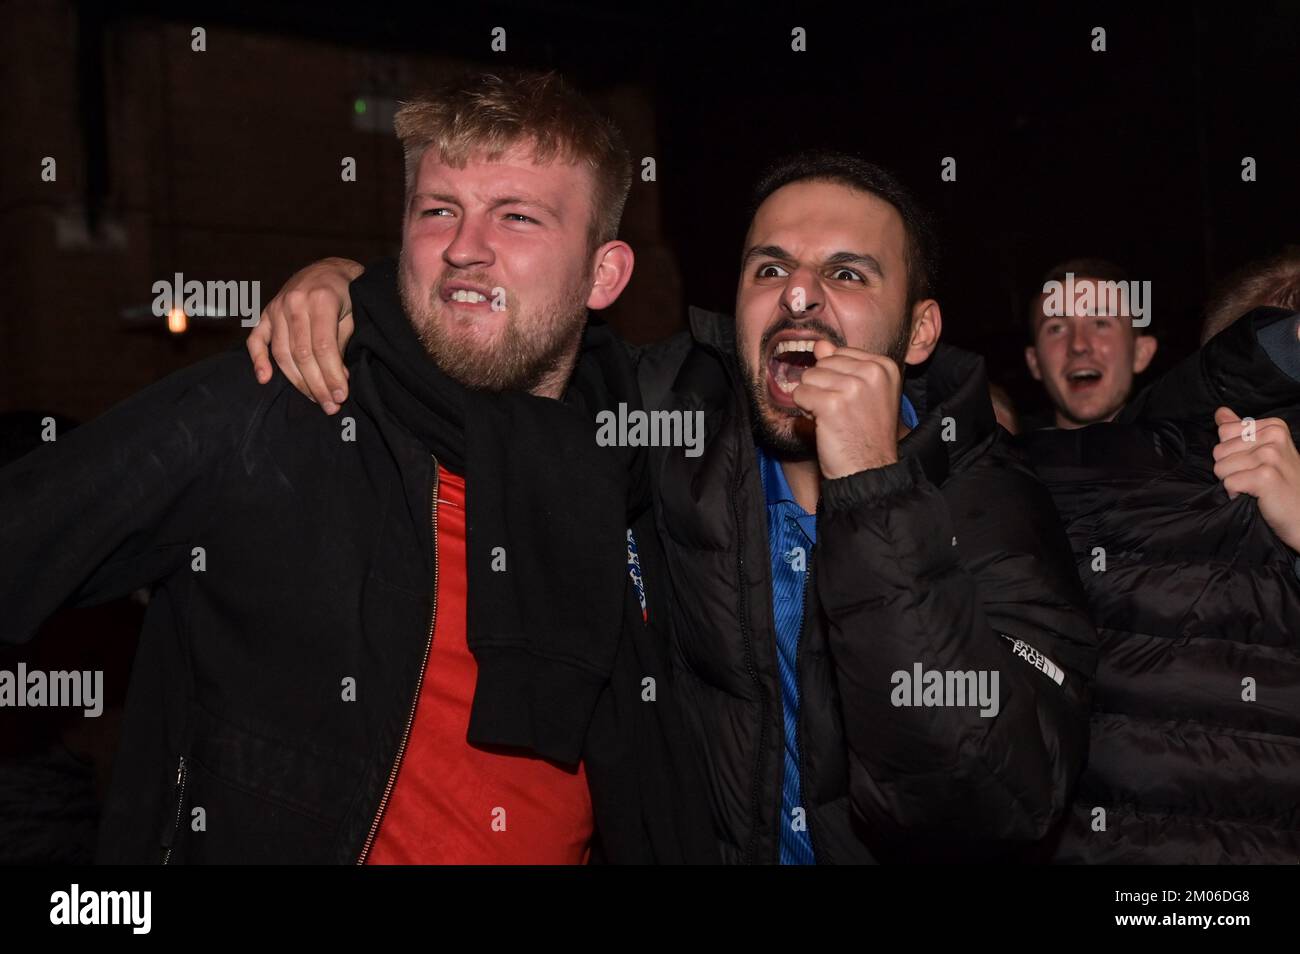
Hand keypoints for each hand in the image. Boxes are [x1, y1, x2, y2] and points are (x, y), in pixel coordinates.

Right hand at [246, 257, 364, 412]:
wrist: (330, 270)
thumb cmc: (347, 295)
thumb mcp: (353, 314)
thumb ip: (343, 343)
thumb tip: (339, 378)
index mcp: (320, 299)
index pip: (323, 347)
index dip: (332, 375)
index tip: (341, 395)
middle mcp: (295, 302)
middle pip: (302, 354)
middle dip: (317, 384)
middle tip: (330, 405)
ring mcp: (277, 307)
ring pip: (282, 353)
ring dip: (297, 381)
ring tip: (314, 399)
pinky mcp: (266, 313)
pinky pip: (256, 339)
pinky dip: (258, 360)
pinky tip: (264, 379)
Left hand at [792, 340, 902, 479]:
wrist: (868, 470)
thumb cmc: (865, 434)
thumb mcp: (863, 393)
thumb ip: (842, 365)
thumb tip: (820, 345)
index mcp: (884, 366)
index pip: (839, 353)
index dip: (836, 379)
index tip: (851, 402)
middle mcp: (872, 372)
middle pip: (822, 363)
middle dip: (822, 388)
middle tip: (840, 413)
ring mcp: (853, 387)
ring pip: (808, 378)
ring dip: (812, 400)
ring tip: (832, 419)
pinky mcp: (831, 404)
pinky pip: (800, 394)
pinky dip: (805, 411)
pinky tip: (823, 424)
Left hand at [1213, 406, 1299, 550]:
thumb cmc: (1283, 485)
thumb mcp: (1266, 451)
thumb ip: (1241, 430)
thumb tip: (1220, 412)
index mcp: (1274, 426)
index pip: (1224, 431)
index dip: (1231, 453)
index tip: (1254, 463)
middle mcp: (1274, 436)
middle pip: (1219, 450)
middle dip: (1230, 469)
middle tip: (1255, 478)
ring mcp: (1271, 456)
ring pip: (1220, 467)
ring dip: (1233, 482)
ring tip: (1256, 487)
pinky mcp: (1266, 477)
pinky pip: (1228, 483)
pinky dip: (1236, 494)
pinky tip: (1256, 497)